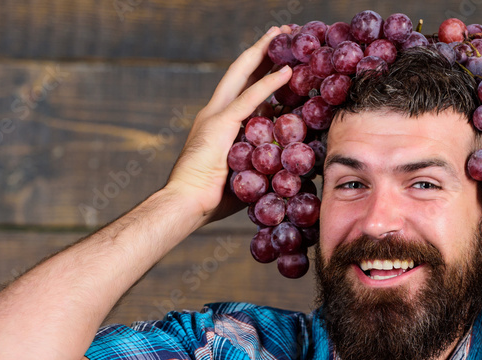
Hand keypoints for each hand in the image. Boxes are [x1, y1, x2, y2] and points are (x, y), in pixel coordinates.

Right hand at [165, 26, 292, 225]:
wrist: (187, 205)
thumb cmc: (215, 199)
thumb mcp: (247, 173)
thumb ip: (265, 161)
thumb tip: (294, 164)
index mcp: (221, 123)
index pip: (247, 89)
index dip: (264, 70)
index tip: (285, 58)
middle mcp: (217, 112)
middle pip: (244, 72)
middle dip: (265, 50)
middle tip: (287, 33)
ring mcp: (216, 115)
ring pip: (245, 74)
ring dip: (267, 54)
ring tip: (287, 35)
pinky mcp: (219, 124)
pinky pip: (250, 98)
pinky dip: (270, 84)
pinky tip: (288, 71)